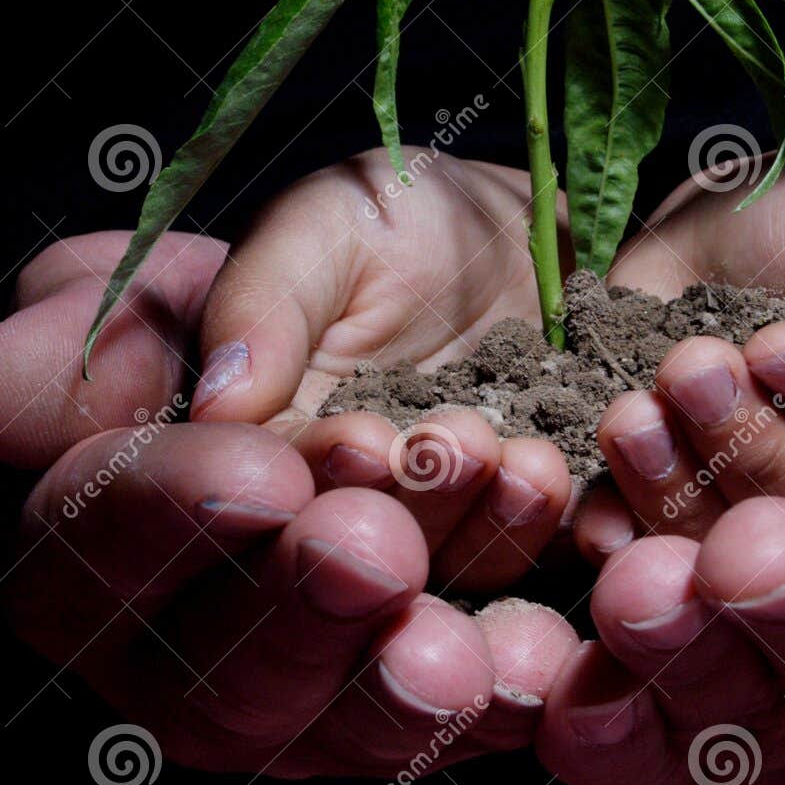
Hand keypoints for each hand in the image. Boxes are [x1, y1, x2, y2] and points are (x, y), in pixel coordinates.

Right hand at [0, 154, 579, 776]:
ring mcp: (326, 670)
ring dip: (396, 672)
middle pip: (206, 681)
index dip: (161, 519)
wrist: (543, 303)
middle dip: (292, 614)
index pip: (86, 546)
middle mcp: (208, 613)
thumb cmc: (398, 261)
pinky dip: (502, 690)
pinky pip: (460, 723)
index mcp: (124, 497)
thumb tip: (215, 397)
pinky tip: (542, 646)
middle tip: (372, 549)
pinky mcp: (437, 687)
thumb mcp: (324, 232)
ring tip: (465, 609)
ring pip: (329, 724)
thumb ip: (245, 294)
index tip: (263, 471)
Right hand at [184, 149, 576, 592]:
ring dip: (489, 524)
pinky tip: (568, 481)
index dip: (310, 477)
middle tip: (458, 446)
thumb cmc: (400, 215)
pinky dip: (558, 532)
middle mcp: (346, 506)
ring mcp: (439, 529)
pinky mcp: (525, 528)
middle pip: (360, 554)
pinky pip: (539, 559)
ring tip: (528, 461)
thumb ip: (263, 304)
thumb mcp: (321, 229)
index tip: (361, 440)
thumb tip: (216, 402)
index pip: (270, 488)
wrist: (526, 226)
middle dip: (412, 509)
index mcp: (269, 441)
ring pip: (451, 569)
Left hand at [572, 144, 784, 550]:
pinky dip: (622, 539)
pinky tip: (596, 515)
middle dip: (751, 444)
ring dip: (675, 488)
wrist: (714, 235)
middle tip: (689, 371)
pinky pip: (655, 559)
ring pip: (732, 544)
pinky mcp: (685, 527)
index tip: (776, 346)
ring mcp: (767, 524)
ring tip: (630, 414)